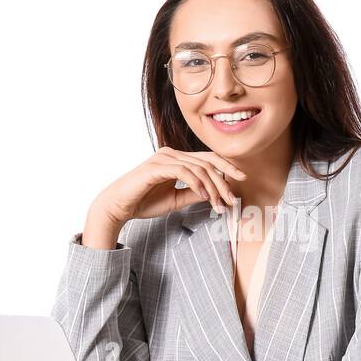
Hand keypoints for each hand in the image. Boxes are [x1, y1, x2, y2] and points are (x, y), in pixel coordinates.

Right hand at [91, 147, 246, 228]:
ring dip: (212, 187)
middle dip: (224, 180)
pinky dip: (197, 184)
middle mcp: (171, 153)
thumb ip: (194, 193)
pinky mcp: (156, 166)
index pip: (207, 159)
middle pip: (207, 162)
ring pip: (198, 168)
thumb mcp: (176, 199)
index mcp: (176, 159)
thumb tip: (216, 193)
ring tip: (219, 204)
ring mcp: (163, 158)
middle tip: (233, 199)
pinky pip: (184, 171)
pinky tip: (204, 196)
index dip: (226, 167)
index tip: (241, 180)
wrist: (119, 206)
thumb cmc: (144, 202)